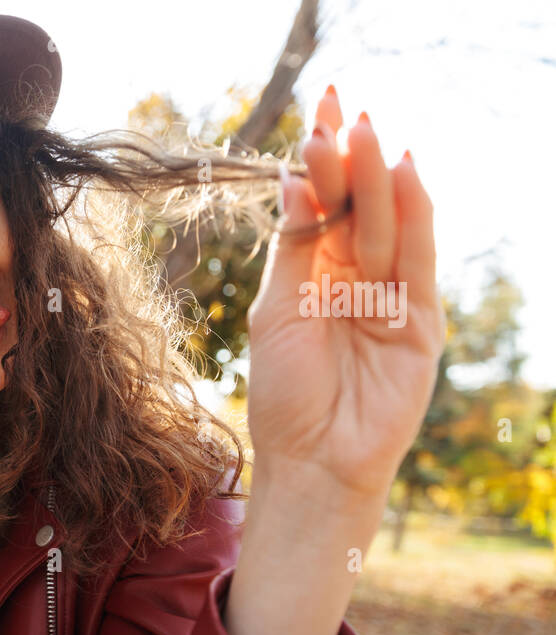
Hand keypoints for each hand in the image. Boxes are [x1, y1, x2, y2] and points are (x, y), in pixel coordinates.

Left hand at [244, 86, 445, 501]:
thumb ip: (293, 250)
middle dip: (348, 159)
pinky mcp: (420, 319)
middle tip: (339, 112)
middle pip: (355, 205)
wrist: (313, 460)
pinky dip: (415, 216)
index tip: (319, 112)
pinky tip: (406, 173)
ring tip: (365, 130)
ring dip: (378, 176)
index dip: (323, 160)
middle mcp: (352, 278)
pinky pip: (419, 257)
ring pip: (386, 223)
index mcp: (312, 273)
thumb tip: (296, 181)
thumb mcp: (277, 312)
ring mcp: (389, 296)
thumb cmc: (284, 392)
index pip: (322, 204)